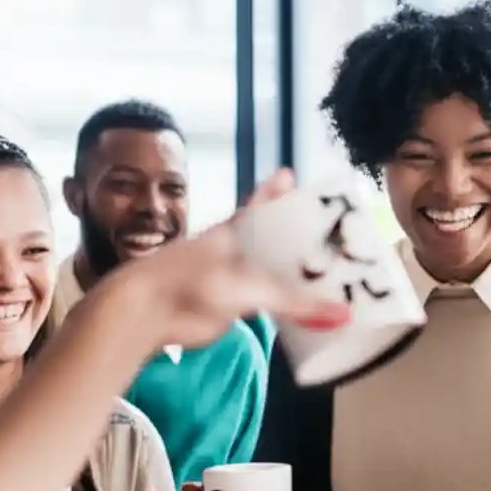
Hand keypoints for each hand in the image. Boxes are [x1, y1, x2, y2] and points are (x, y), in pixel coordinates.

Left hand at [99, 169, 350, 349]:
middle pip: (270, 239)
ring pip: (267, 273)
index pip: (262, 203)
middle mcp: (234, 249)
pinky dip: (281, 306)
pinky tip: (300, 310)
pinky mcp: (227, 308)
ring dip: (291, 276)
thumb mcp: (251, 288)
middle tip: (330, 236)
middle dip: (296, 239)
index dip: (275, 190)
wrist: (147, 311)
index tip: (289, 175)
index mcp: (236, 229)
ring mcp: (229, 278)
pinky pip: (262, 304)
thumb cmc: (194, 282)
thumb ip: (296, 302)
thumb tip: (344, 316)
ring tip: (326, 276)